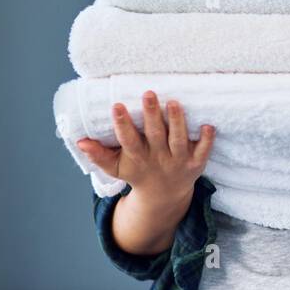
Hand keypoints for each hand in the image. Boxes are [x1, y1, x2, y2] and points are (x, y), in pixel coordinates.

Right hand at [76, 90, 214, 204]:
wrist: (164, 195)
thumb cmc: (138, 172)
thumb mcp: (116, 168)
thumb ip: (99, 155)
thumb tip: (80, 141)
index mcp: (138, 157)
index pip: (128, 140)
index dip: (122, 124)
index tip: (117, 106)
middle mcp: (159, 157)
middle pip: (155, 135)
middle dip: (152, 115)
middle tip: (148, 93)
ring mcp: (178, 160)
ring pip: (178, 140)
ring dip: (177, 122)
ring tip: (174, 102)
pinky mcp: (196, 162)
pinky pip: (203, 151)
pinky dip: (207, 140)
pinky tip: (209, 125)